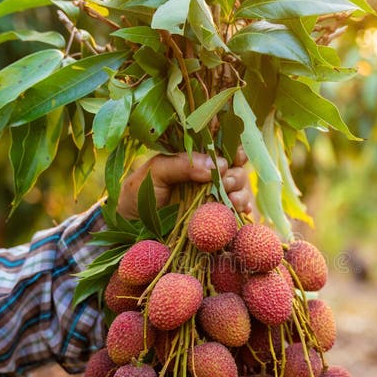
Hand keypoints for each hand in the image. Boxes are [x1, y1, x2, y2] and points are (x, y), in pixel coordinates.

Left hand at [117, 150, 251, 219]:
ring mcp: (213, 197)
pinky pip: (239, 210)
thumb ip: (181, 163)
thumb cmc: (138, 197)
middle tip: (226, 180)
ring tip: (231, 199)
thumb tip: (216, 165)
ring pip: (240, 186)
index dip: (230, 144)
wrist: (132, 232)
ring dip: (241, 190)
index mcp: (191, 159)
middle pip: (234, 165)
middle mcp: (206, 176)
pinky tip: (239, 210)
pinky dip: (244, 208)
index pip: (217, 144)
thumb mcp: (154, 172)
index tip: (235, 151)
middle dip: (235, 171)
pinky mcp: (217, 218)